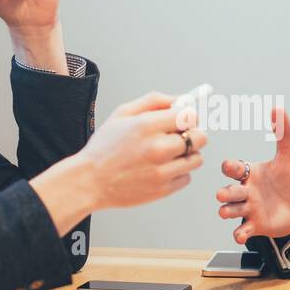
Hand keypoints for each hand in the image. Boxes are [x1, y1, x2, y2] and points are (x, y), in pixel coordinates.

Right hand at [80, 92, 207, 208]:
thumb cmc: (105, 146)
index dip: (190, 116)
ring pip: (196, 159)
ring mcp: (161, 171)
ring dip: (188, 155)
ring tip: (170, 155)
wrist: (89, 181)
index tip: (185, 120)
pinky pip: (186, 178)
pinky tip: (161, 169)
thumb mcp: (123, 113)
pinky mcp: (162, 190)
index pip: (190, 115)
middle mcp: (157, 148)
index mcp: (147, 125)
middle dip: (195, 134)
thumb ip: (154, 101)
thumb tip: (181, 99)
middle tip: (182, 137)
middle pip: (200, 137)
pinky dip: (178, 173)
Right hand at [216, 106, 289, 243]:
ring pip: (230, 210)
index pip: (233, 168)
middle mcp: (245, 191)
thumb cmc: (289, 179)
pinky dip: (239, 234)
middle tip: (223, 194)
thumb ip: (283, 133)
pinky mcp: (255, 226)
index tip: (232, 167)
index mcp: (250, 173)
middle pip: (228, 192)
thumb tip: (277, 108)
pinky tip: (241, 234)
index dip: (230, 167)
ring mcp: (249, 209)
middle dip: (225, 193)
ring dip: (226, 211)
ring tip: (226, 211)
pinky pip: (242, 231)